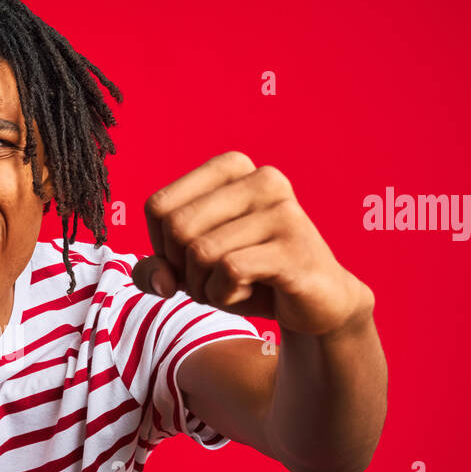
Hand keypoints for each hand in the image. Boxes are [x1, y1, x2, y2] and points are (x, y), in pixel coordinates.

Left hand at [133, 151, 372, 335]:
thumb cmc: (248, 276)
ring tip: (237, 286)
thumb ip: (155, 270)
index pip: (159, 207)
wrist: (316, 303)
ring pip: (202, 252)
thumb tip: (158, 279)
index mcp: (232, 168)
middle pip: (177, 228)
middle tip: (214, 280)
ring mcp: (283, 210)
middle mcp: (261, 178)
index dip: (162, 248)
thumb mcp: (190, 269)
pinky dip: (226, 295)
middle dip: (184, 270)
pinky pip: (230, 271)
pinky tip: (252, 290)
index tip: (193, 261)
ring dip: (206, 287)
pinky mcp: (295, 246)